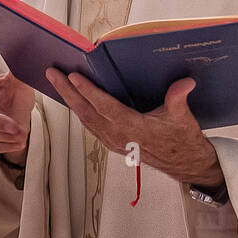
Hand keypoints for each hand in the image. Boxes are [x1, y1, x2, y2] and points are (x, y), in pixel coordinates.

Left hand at [44, 69, 223, 187]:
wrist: (184, 163)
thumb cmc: (182, 141)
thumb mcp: (182, 118)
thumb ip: (178, 98)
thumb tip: (184, 83)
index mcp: (133, 128)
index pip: (105, 107)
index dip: (88, 92)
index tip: (73, 77)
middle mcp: (119, 136)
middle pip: (87, 112)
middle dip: (67, 92)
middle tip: (53, 73)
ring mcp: (114, 141)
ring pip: (85, 120)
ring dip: (70, 101)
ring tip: (57, 83)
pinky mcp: (113, 143)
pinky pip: (91, 126)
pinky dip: (79, 112)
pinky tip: (75, 102)